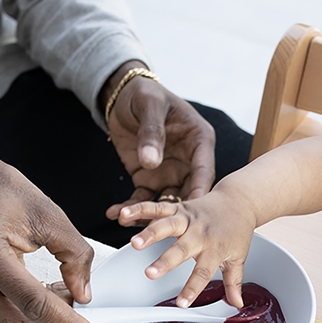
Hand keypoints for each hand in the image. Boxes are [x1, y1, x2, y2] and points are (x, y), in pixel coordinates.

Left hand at [102, 62, 215, 219]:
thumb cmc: (144, 93)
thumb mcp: (150, 105)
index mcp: (199, 142)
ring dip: (150, 215)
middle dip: (176, 213)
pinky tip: (117, 215)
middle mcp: (188, 162)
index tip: (196, 212)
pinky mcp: (149, 178)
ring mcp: (169, 173)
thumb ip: (151, 132)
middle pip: (188, 192)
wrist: (123, 95)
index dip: (200, 192)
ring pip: (166, 201)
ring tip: (130, 223)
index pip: (204, 171)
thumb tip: (152, 161)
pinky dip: (131, 209)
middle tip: (164, 228)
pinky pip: (142, 198)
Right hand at [118, 190, 256, 308]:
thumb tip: (236, 304)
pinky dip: (140, 209)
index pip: (203, 272)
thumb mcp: (238, 257)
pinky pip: (158, 207)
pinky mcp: (179, 207)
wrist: (239, 200)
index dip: (192, 288)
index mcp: (215, 248)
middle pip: (181, 249)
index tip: (182, 304)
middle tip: (150, 274)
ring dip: (149, 234)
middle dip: (165, 262)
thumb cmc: (236, 230)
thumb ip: (233, 282)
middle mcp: (200, 233)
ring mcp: (188, 219)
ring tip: (134, 243)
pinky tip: (124, 214)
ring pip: (167, 225)